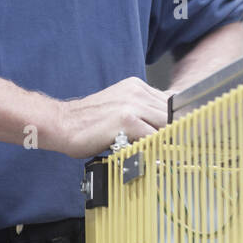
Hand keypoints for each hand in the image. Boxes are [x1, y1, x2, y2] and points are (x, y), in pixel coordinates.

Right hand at [48, 76, 168, 158]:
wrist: (62, 124)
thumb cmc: (88, 123)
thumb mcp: (119, 108)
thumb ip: (140, 112)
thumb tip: (164, 128)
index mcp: (135, 86)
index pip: (170, 101)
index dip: (177, 120)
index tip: (180, 134)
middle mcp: (136, 91)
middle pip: (172, 112)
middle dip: (177, 132)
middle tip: (178, 150)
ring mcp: (132, 104)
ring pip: (166, 124)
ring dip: (169, 141)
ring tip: (167, 155)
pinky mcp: (127, 120)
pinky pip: (153, 136)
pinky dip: (157, 148)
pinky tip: (154, 156)